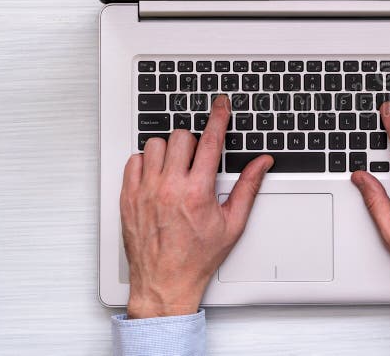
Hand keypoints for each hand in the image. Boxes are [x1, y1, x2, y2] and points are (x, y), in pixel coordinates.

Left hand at [120, 95, 273, 318]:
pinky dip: (146, 162)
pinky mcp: (128, 197)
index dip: (218, 117)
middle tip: (198, 160)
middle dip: (194, 143)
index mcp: (197, 192)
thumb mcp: (232, 224)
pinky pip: (134, 160)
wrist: (164, 283)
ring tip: (176, 168)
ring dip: (169, 150)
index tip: (220, 105)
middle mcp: (169, 187)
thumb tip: (261, 163)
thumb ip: (248, 187)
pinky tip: (157, 175)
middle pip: (181, 137)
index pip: (210, 141)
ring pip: (155, 144)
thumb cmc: (197, 257)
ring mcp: (145, 191)